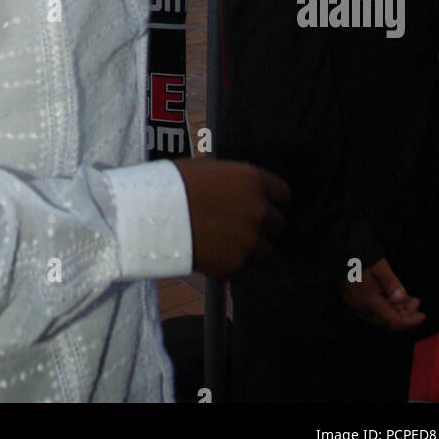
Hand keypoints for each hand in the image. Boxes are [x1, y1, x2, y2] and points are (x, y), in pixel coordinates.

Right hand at [173, 157, 290, 278]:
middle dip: (262, 225)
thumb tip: (235, 188)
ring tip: (228, 244)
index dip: (272, 199)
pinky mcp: (236, 264)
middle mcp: (259, 210)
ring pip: (265, 250)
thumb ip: (232, 181)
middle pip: (278, 223)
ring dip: (251, 248)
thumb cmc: (176, 184)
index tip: (263, 204)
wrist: (156, 214)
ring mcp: (249, 239)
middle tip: (241, 225)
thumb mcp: (208, 169)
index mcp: (253, 181)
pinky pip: (244, 269)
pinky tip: (215, 255)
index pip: (283, 194)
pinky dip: (233, 265)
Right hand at [339, 257, 424, 331]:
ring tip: (408, 298)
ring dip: (396, 311)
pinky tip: (393, 298)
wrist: (339, 249)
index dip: (410, 321)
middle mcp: (361, 308)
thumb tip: (402, 299)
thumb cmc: (361, 256)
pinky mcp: (353, 301)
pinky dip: (386, 308)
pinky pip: (373, 312)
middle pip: (387, 322)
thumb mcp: (380, 267)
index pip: (393, 322)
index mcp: (368, 302)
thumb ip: (392, 284)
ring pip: (380, 318)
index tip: (423, 315)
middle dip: (405, 315)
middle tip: (416, 301)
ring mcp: (355, 305)